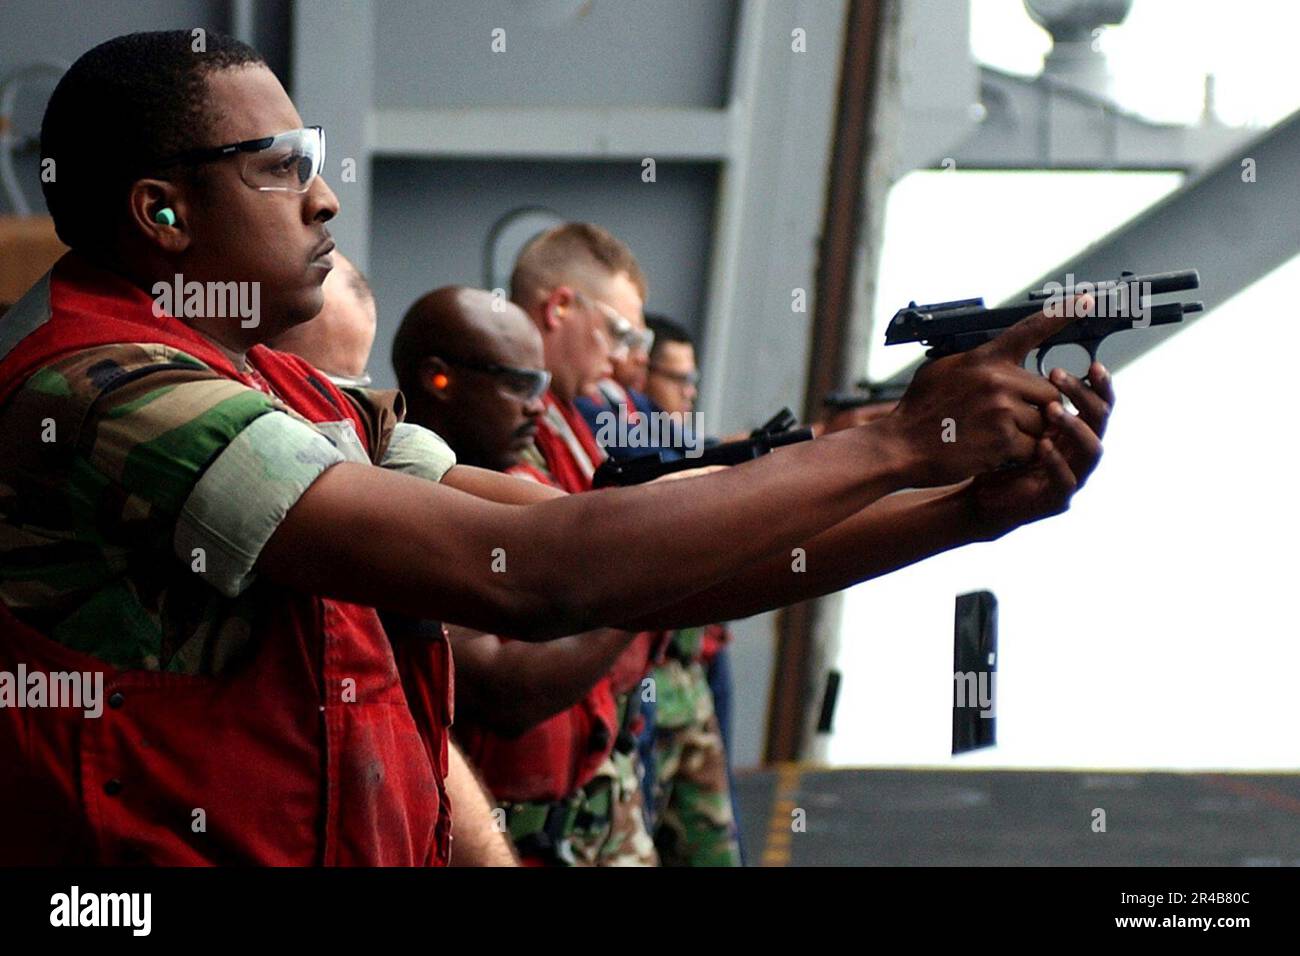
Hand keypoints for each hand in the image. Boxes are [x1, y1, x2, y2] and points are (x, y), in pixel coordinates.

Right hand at [879, 297, 1091, 486]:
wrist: (901, 446)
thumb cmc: (918, 410)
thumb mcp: (942, 370)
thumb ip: (976, 362)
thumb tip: (1000, 355)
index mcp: (984, 358)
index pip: (1031, 329)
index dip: (1063, 313)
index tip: (1089, 299)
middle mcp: (998, 379)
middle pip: (1050, 390)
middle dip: (1039, 407)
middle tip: (1012, 420)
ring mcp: (1002, 409)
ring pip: (1045, 420)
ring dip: (1029, 433)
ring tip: (994, 437)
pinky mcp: (1004, 440)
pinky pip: (1034, 446)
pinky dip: (1019, 454)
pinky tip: (993, 452)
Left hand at [966, 360, 1113, 539]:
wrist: (979, 495)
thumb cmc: (1000, 454)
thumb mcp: (1014, 417)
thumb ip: (1027, 391)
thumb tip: (1033, 346)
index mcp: (1074, 430)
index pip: (1099, 402)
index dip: (1100, 384)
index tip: (1094, 363)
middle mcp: (1080, 451)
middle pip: (1100, 420)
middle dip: (1083, 396)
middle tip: (1058, 376)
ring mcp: (1073, 477)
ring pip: (1090, 450)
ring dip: (1073, 425)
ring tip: (1053, 409)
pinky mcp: (1056, 500)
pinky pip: (1065, 481)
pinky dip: (1055, 462)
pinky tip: (1043, 445)